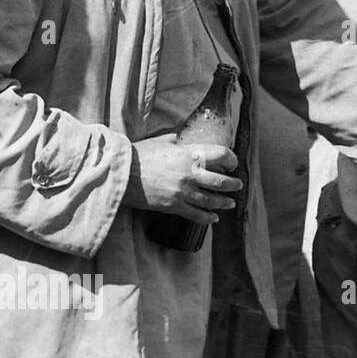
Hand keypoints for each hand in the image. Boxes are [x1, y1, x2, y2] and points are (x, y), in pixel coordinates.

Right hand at [123, 135, 241, 224]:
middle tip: (238, 185)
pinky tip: (214, 218)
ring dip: (224, 202)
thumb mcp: (160, 141)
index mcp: (189, 154)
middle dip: (233, 184)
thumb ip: (176, 141)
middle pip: (221, 181)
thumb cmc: (137, 156)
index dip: (231, 160)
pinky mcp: (173, 206)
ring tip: (230, 203)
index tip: (232, 164)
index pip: (222, 155)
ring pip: (212, 200)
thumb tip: (182, 140)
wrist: (118, 174)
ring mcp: (182, 192)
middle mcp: (190, 173)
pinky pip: (196, 214)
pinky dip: (208, 217)